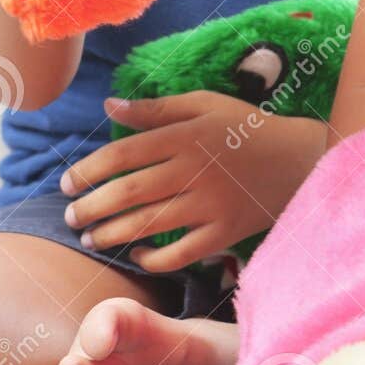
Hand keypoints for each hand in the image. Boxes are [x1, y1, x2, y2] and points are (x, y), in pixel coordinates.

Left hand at [59, 92, 324, 272]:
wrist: (297, 159)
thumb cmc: (244, 127)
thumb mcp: (204, 105)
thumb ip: (156, 108)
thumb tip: (110, 105)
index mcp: (186, 135)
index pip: (124, 154)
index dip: (89, 170)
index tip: (67, 183)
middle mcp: (193, 170)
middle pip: (129, 193)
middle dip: (91, 208)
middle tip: (70, 217)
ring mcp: (208, 204)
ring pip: (148, 225)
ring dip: (112, 234)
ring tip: (91, 238)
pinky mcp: (223, 232)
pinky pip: (181, 254)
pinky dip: (154, 259)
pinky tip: (136, 256)